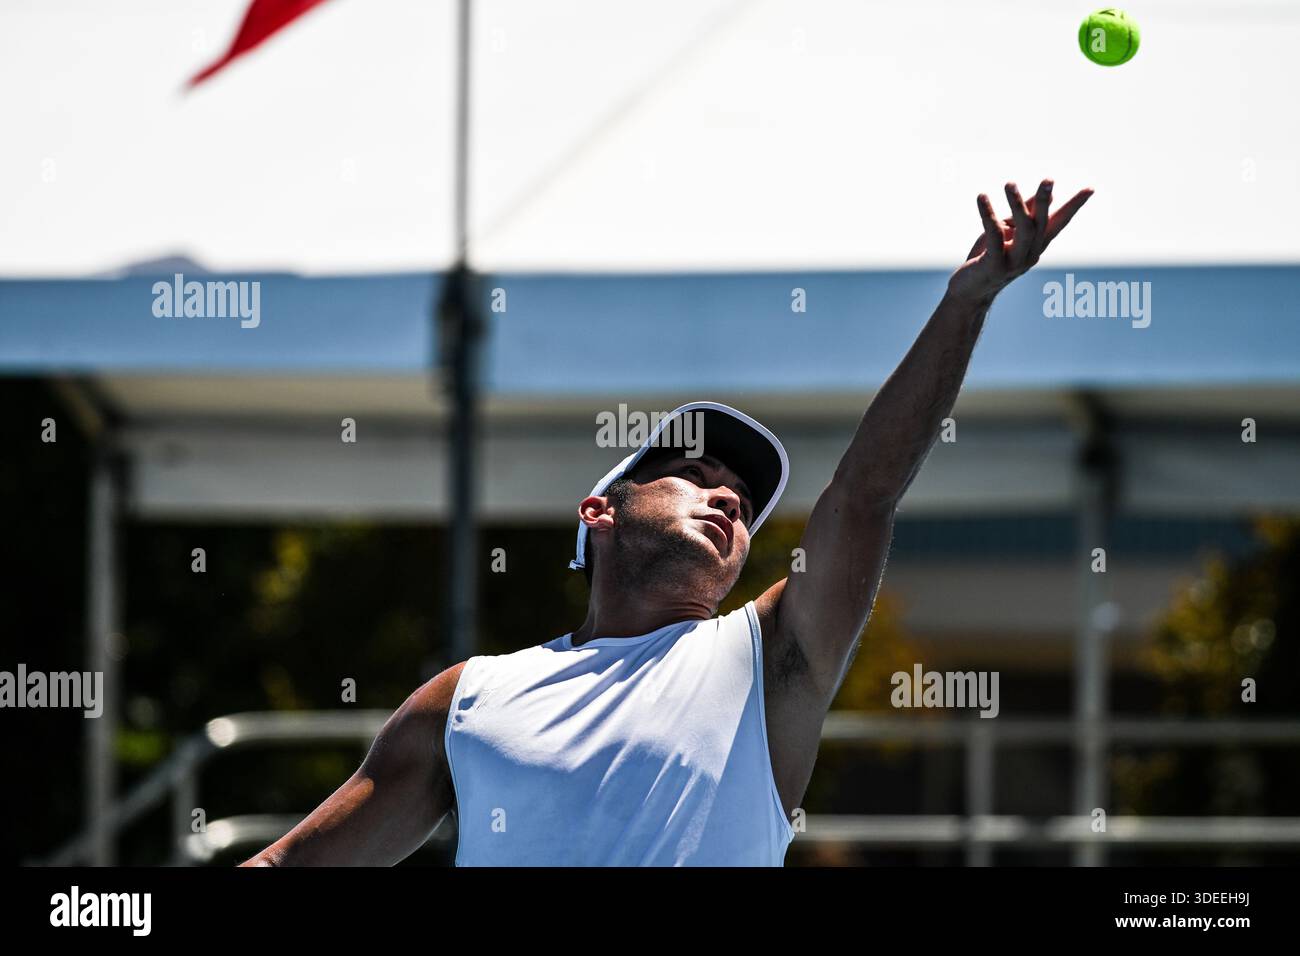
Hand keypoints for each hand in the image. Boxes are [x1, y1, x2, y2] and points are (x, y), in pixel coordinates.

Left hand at [947, 180, 1092, 304]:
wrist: (969, 292)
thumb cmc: (988, 259)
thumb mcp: (1007, 234)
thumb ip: (1023, 215)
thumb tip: (1049, 196)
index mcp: (1036, 245)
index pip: (1059, 222)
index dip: (1074, 206)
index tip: (1090, 189)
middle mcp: (1030, 254)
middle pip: (1041, 224)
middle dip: (1044, 201)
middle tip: (1048, 179)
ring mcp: (1014, 262)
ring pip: (1023, 230)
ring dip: (1017, 205)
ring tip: (1009, 184)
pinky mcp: (994, 266)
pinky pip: (994, 237)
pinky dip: (988, 215)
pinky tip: (982, 198)